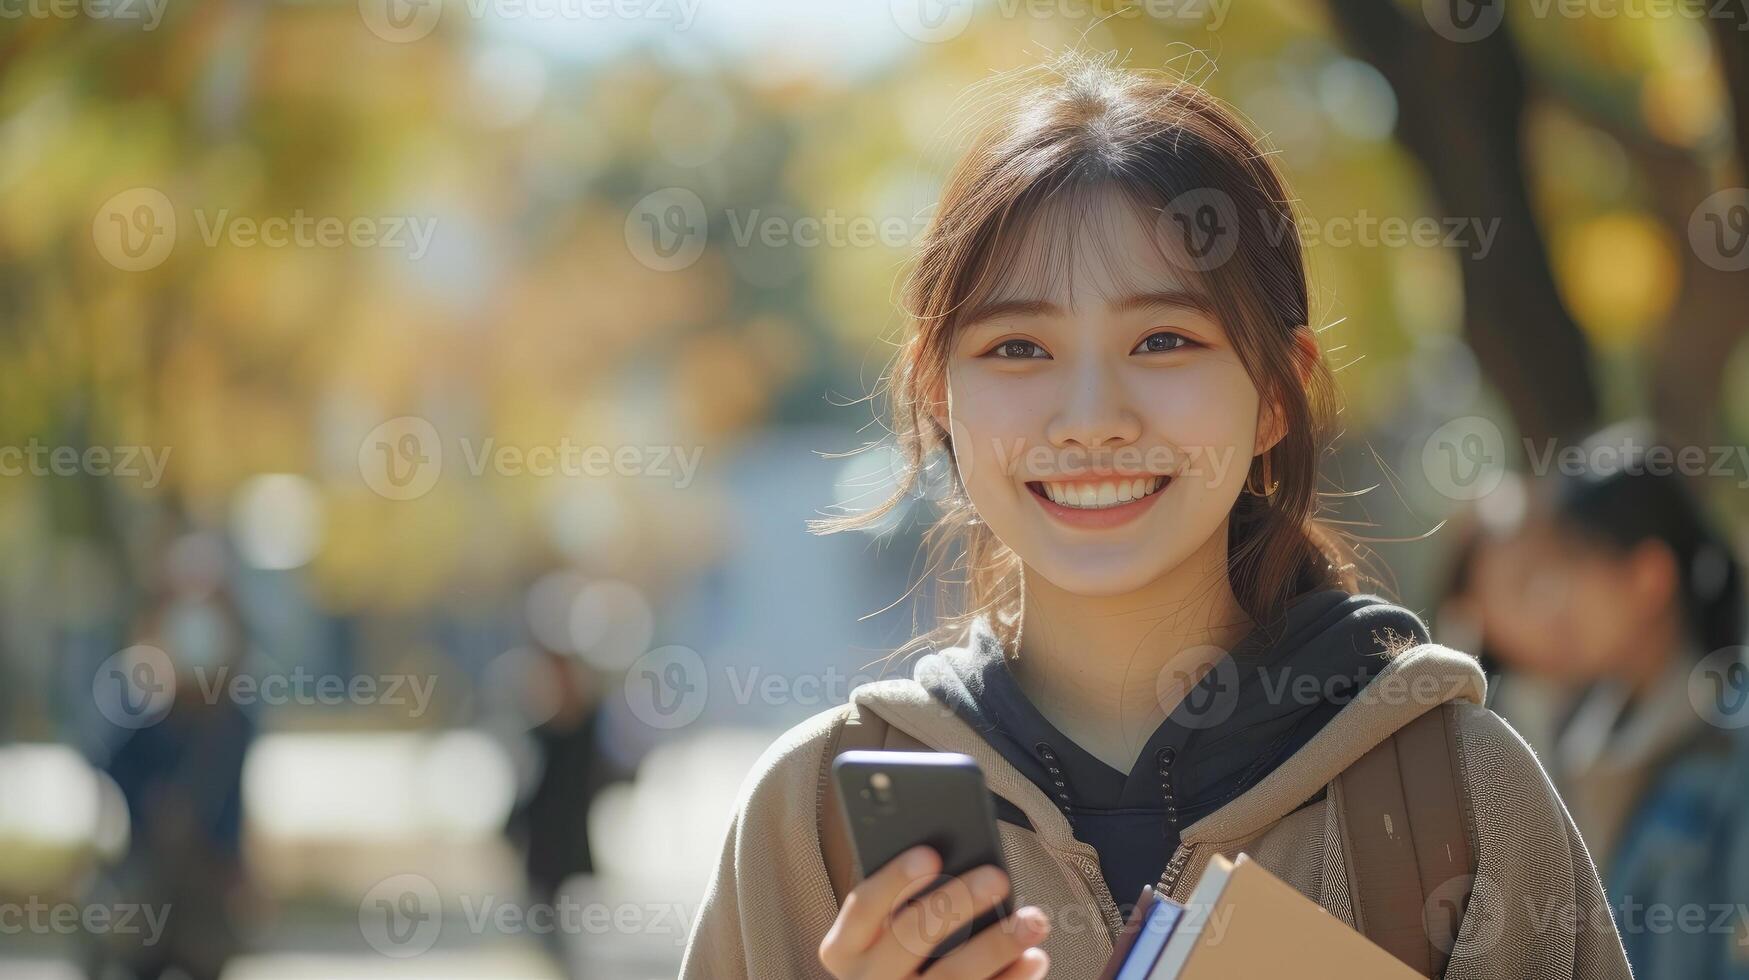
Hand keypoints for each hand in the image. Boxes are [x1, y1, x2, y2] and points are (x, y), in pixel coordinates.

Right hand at [818, 844, 1050, 978]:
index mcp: (844, 947)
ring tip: (1034, 919)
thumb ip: (903, 900)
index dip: (895, 879)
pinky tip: (1034, 958)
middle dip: (956, 903)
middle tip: (997, 877)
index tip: (930, 854)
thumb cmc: (897, 950)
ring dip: (997, 944)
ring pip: (951, 976)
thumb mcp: (881, 929)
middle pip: (911, 937)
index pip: (864, 907)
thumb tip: (955, 856)